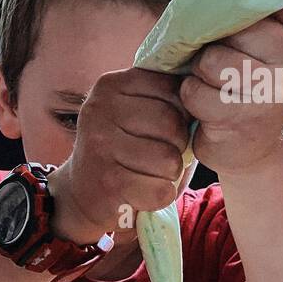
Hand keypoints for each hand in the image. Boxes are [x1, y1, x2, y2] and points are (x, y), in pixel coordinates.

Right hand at [49, 68, 190, 241]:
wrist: (81, 193)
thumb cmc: (122, 149)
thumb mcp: (134, 111)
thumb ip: (162, 96)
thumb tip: (201, 94)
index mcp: (110, 85)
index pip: (172, 89)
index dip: (179, 113)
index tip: (161, 128)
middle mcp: (99, 110)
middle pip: (172, 123)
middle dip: (177, 145)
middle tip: (157, 155)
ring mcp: (100, 146)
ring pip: (169, 159)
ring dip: (168, 173)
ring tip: (148, 173)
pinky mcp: (108, 182)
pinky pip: (161, 190)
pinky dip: (160, 196)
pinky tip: (142, 192)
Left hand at [182, 0, 282, 175]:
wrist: (259, 148)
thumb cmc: (256, 87)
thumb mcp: (269, 47)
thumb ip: (257, 14)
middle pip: (234, 27)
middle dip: (215, 41)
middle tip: (222, 58)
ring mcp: (272, 91)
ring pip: (211, 60)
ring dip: (201, 72)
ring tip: (216, 84)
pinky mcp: (242, 118)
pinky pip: (197, 91)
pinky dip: (192, 96)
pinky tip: (208, 105)